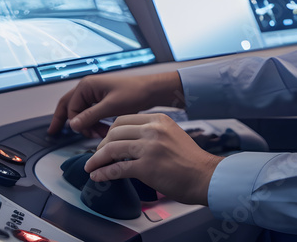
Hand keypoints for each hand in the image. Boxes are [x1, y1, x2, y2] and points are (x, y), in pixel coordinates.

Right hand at [48, 71, 184, 136]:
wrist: (151, 90)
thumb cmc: (133, 93)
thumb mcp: (111, 106)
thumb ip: (90, 116)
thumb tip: (73, 125)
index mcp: (87, 86)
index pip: (70, 107)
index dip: (76, 123)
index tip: (86, 133)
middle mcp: (88, 88)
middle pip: (68, 105)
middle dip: (63, 120)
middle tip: (53, 133)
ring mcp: (94, 93)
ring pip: (80, 111)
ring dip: (85, 125)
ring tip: (96, 135)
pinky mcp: (102, 99)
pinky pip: (90, 112)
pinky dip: (93, 123)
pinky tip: (100, 131)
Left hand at [83, 114, 223, 205]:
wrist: (206, 177)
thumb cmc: (191, 161)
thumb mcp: (172, 135)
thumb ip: (153, 133)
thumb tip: (131, 141)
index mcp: (158, 119)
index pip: (123, 120)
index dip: (110, 132)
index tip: (105, 141)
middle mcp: (152, 130)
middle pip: (114, 132)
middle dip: (101, 145)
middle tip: (97, 156)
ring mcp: (149, 148)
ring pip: (112, 149)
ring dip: (97, 159)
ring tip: (91, 167)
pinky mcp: (146, 167)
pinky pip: (117, 168)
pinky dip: (103, 173)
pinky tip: (98, 176)